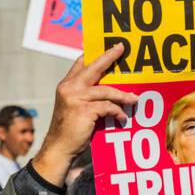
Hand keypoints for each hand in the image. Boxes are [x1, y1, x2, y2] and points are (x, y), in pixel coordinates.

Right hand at [33, 44, 139, 187]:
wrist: (59, 147)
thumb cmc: (70, 130)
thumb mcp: (76, 108)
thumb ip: (87, 96)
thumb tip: (110, 92)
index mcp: (67, 85)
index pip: (81, 63)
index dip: (94, 54)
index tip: (107, 46)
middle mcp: (69, 87)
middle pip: (93, 67)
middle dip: (109, 57)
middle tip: (121, 48)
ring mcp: (75, 97)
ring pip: (106, 90)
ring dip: (123, 95)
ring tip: (135, 99)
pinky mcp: (84, 110)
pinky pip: (107, 107)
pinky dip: (117, 112)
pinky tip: (122, 119)